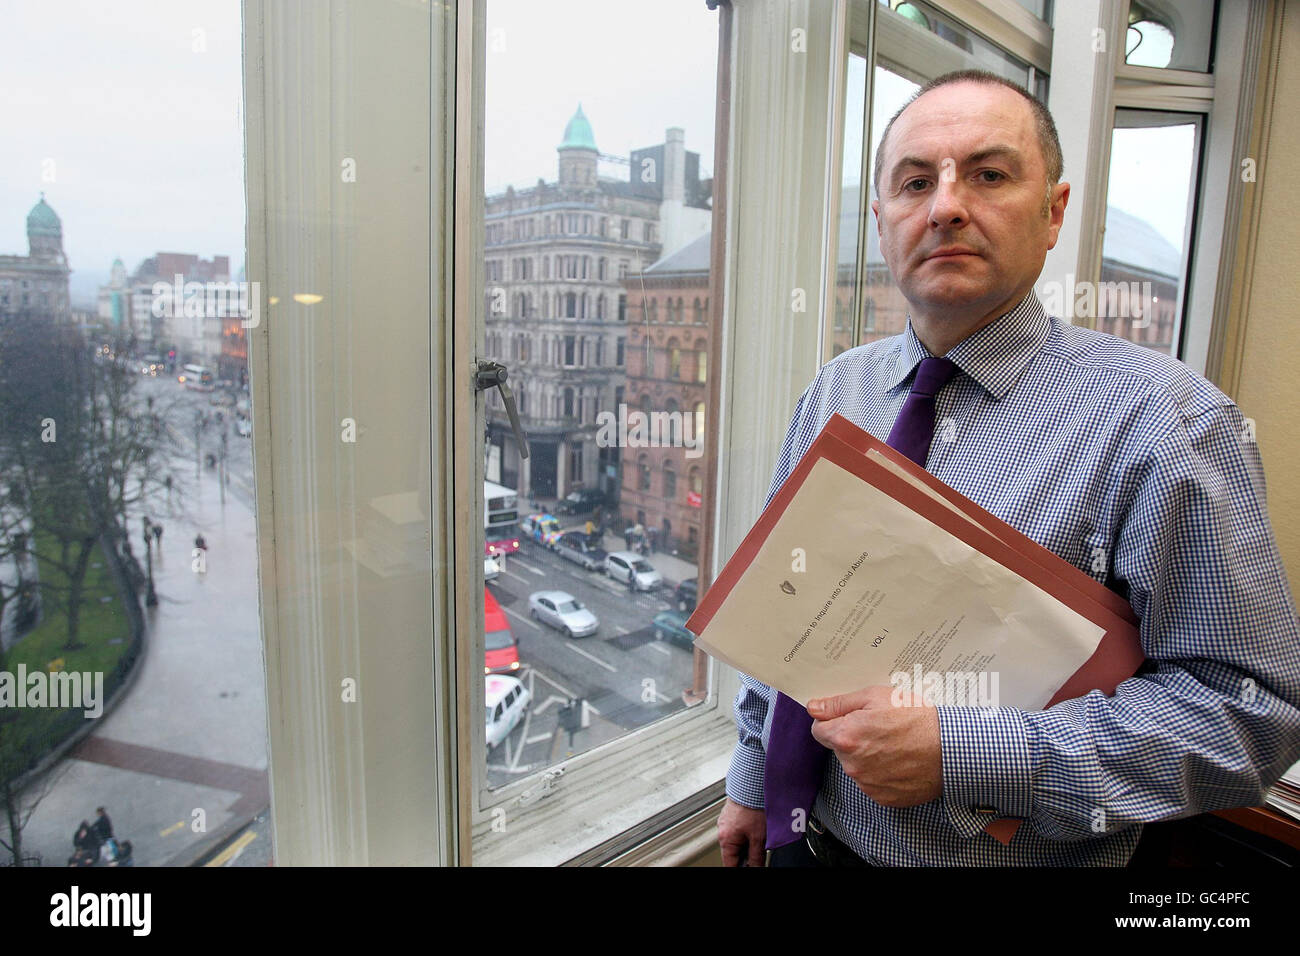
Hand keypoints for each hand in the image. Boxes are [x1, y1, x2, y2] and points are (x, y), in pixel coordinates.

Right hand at [717, 797, 766, 866]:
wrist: (751, 784)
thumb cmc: (752, 807)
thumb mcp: (759, 838)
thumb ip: (756, 857)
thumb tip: (756, 867)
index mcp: (725, 840)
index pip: (730, 865)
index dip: (741, 869)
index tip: (750, 867)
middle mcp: (722, 831)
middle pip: (733, 852)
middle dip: (746, 854)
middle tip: (759, 851)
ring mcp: (725, 821)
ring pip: (736, 840)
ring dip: (747, 842)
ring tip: (759, 835)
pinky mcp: (731, 813)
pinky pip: (737, 828)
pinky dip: (746, 831)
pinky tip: (756, 825)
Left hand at [808, 685, 942, 807]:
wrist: (950, 749)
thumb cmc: (916, 718)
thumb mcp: (875, 696)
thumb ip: (839, 704)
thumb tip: (813, 708)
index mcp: (845, 737)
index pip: (818, 730)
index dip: (833, 721)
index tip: (851, 718)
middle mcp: (851, 764)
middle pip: (838, 749)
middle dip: (852, 738)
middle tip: (880, 728)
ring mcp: (867, 784)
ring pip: (855, 766)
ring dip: (867, 756)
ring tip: (894, 744)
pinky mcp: (883, 798)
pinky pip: (872, 783)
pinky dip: (881, 773)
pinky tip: (900, 761)